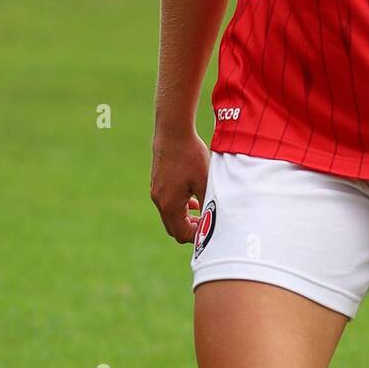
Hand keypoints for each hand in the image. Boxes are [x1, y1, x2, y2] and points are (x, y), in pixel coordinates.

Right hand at [150, 128, 211, 244]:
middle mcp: (159, 201)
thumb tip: (213, 221)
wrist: (173, 132)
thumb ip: (207, 204)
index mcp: (170, 205)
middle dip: (190, 229)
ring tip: (201, 209)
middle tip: (206, 222)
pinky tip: (191, 196)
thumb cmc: (190, 155)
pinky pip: (166, 203)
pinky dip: (179, 205)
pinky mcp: (156, 182)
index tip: (209, 228)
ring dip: (185, 217)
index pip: (181, 234)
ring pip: (169, 215)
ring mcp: (155, 191)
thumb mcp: (204, 181)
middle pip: (173, 228)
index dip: (197, 236)